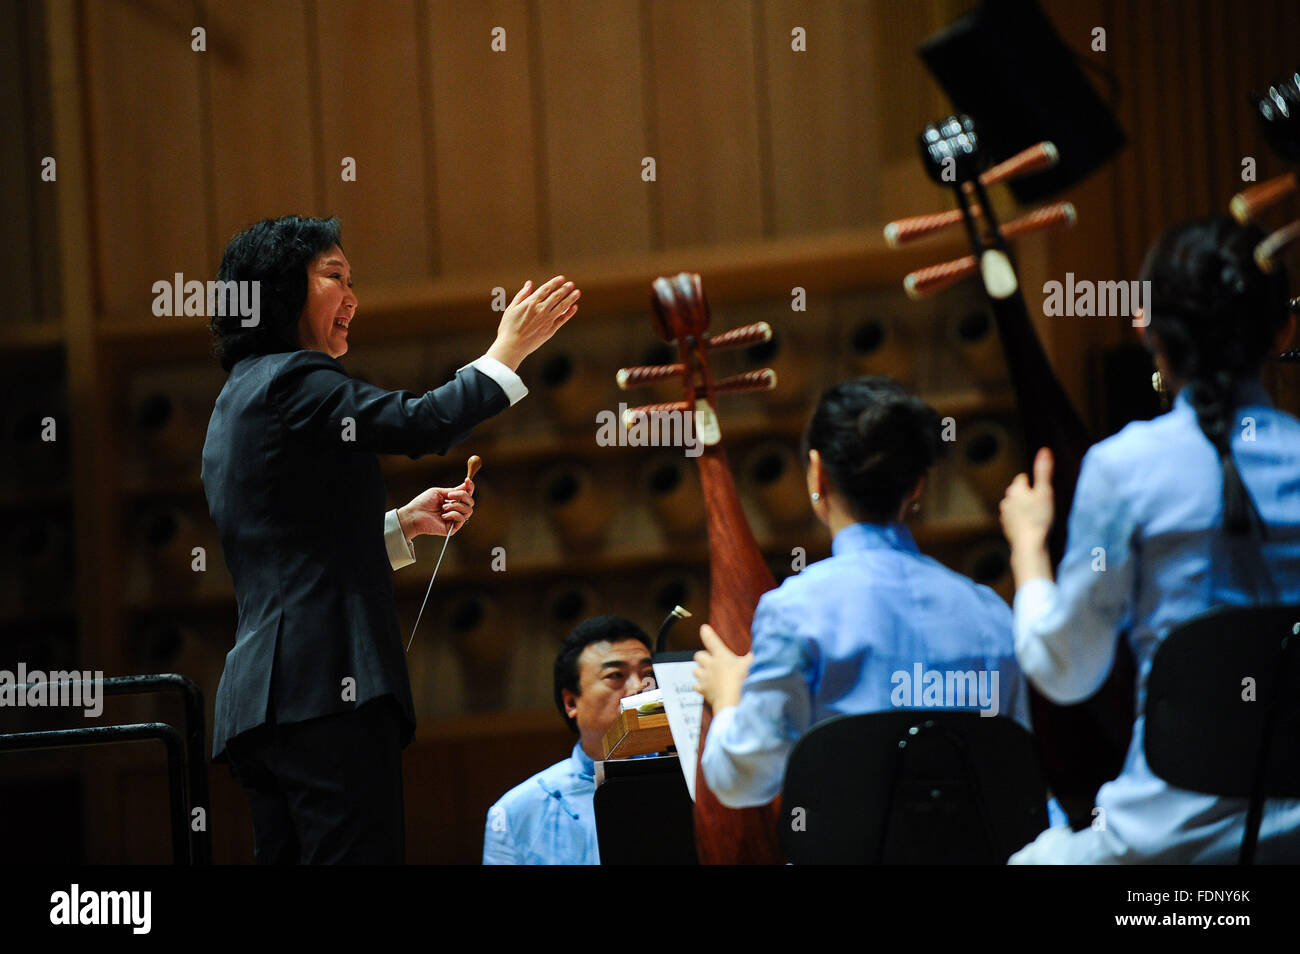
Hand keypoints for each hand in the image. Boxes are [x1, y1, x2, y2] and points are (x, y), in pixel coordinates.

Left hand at [397, 478, 474, 538]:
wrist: (414, 514)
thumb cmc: (423, 502)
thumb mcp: (439, 492)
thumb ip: (453, 490)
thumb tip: (466, 485)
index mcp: (452, 500)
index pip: (467, 494)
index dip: (470, 487)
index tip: (467, 480)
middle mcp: (455, 509)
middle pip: (470, 502)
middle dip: (463, 496)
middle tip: (450, 496)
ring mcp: (455, 519)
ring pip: (468, 510)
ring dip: (456, 506)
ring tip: (443, 507)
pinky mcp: (452, 528)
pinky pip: (461, 519)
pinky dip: (453, 514)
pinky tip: (443, 515)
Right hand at [485, 276, 579, 371]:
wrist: (512, 346)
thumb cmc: (508, 327)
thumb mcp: (511, 308)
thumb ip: (522, 295)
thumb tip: (529, 284)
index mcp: (531, 303)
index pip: (546, 289)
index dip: (555, 283)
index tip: (562, 278)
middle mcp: (541, 310)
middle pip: (556, 296)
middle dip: (564, 289)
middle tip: (571, 284)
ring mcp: (547, 320)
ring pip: (562, 306)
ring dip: (570, 298)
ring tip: (577, 293)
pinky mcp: (551, 330)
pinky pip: (562, 319)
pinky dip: (569, 313)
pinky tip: (574, 307)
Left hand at [693, 624, 751, 710]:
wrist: (732, 701)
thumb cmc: (743, 682)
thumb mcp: (752, 665)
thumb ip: (754, 657)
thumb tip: (760, 649)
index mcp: (722, 656)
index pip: (711, 640)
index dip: (707, 634)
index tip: (704, 628)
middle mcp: (711, 665)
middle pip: (698, 655)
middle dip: (703, 657)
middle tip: (710, 660)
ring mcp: (705, 678)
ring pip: (695, 670)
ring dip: (700, 671)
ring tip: (708, 674)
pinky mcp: (703, 690)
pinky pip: (696, 685)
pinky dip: (700, 686)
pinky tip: (707, 688)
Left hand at [999, 447, 1054, 583]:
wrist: (1029, 544)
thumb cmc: (1039, 518)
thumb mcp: (1045, 491)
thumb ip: (1044, 471)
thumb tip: (1044, 450)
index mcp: (1015, 489)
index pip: (1024, 478)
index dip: (1036, 485)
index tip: (1043, 495)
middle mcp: (1006, 500)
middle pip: (1020, 492)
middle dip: (1029, 496)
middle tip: (1041, 507)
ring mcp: (1005, 514)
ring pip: (1017, 505)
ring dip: (1025, 508)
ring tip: (1037, 518)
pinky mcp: (1006, 526)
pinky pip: (1016, 518)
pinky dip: (1022, 520)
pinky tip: (1031, 527)